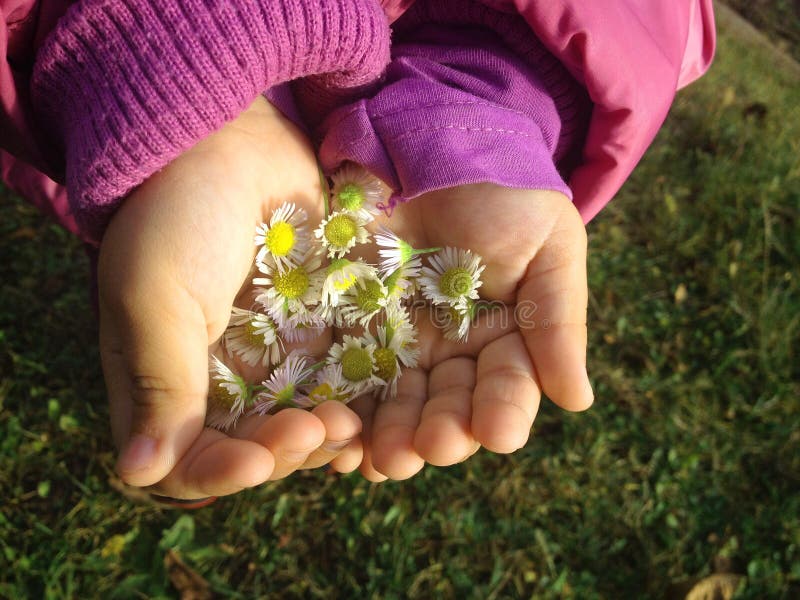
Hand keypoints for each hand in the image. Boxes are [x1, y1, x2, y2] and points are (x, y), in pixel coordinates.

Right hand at [98, 97, 361, 498]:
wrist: (230, 135)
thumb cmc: (177, 211)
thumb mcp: (155, 295)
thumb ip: (159, 383)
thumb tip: (138, 475)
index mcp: (164, 380)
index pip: (189, 460)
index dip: (223, 473)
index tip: (257, 460)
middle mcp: (219, 379)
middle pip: (254, 449)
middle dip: (286, 452)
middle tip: (318, 432)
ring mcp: (273, 354)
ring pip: (302, 422)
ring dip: (326, 436)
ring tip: (350, 426)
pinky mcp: (318, 327)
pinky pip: (339, 379)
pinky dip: (356, 402)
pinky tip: (375, 409)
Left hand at [342, 184, 593, 480]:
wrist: (434, 139)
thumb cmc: (503, 190)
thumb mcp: (548, 246)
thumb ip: (560, 320)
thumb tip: (578, 401)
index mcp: (506, 335)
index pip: (508, 383)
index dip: (503, 409)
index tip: (498, 435)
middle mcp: (453, 348)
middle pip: (449, 403)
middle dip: (442, 430)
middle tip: (433, 449)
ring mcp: (400, 340)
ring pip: (397, 400)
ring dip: (392, 433)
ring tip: (385, 459)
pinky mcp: (351, 326)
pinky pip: (348, 374)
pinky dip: (345, 407)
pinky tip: (341, 435)